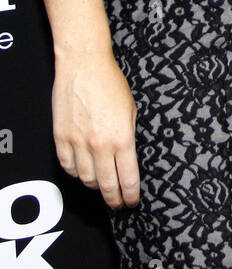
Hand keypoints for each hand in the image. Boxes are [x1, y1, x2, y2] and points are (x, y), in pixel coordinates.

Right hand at [52, 46, 139, 208]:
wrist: (84, 65)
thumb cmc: (110, 82)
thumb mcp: (131, 110)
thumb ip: (128, 136)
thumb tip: (127, 158)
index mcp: (122, 138)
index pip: (128, 178)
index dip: (131, 195)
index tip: (132, 201)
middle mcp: (99, 144)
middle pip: (106, 185)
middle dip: (114, 198)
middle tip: (118, 203)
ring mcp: (78, 142)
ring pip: (86, 178)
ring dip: (95, 186)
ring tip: (102, 185)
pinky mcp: (62, 137)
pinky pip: (68, 166)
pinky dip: (76, 173)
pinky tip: (83, 171)